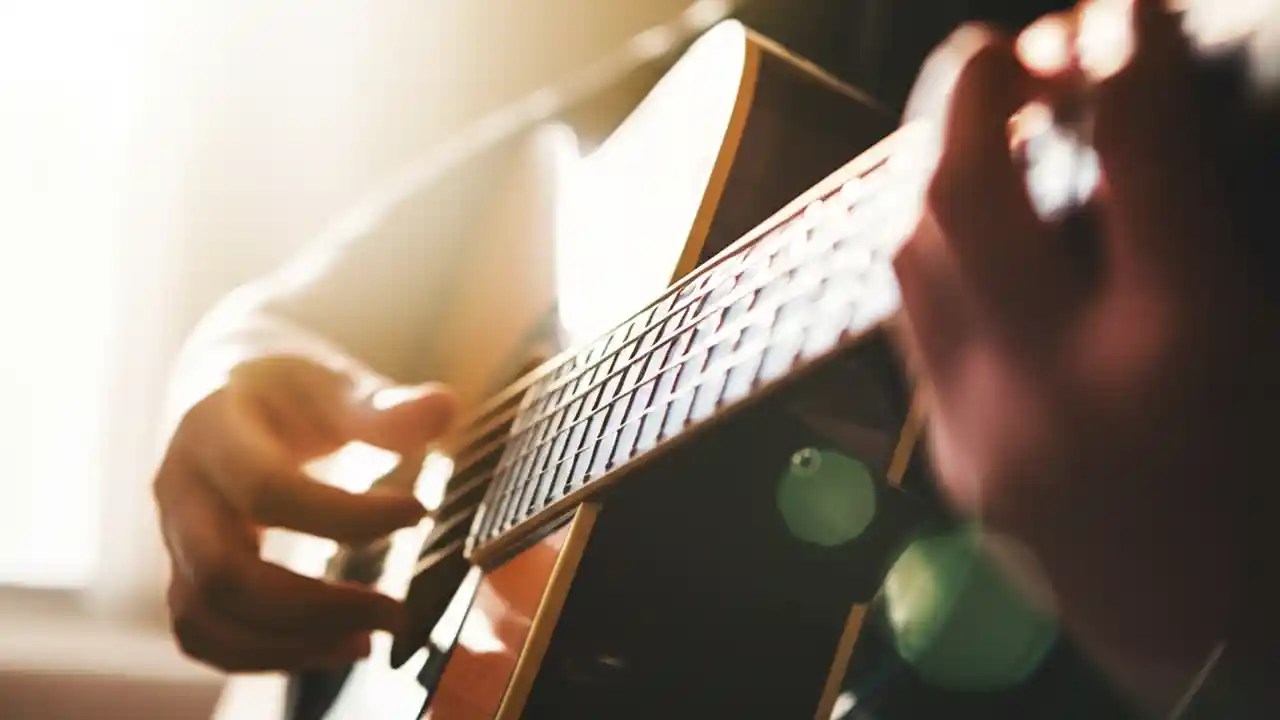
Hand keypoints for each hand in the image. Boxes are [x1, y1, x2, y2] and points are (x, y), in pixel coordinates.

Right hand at [154, 355, 455, 671]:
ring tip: (368, 640)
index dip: (346, 514)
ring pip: (207, 617)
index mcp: (213, 428)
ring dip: (290, 644)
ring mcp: (175, 537)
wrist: (229, 393)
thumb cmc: (290, 391)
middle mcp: (180, 488)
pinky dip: (265, 655)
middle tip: (395, 612)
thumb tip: (444, 408)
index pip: (269, 489)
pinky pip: (205, 634)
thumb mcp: (333, 383)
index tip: (419, 511)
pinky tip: (333, 645)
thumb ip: (385, 407)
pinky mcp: (185, 572)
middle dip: (315, 605)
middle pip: (224, 574)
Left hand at [894, 0, 1275, 708]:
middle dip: (972, 89)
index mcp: (1185, 347)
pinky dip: (931, 253)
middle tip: (999, 46)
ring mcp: (990, 426)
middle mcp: (1063, 380)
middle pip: (967, 187)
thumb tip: (1150, 136)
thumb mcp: (1277, 348)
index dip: (1124, 50)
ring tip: (970, 126)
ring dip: (933, 167)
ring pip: (911, 251)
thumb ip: (1209, 237)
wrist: (1222, 661)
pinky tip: (961, 232)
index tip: (1118, 12)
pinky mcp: (959, 461)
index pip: (1133, 149)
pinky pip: (912, 325)